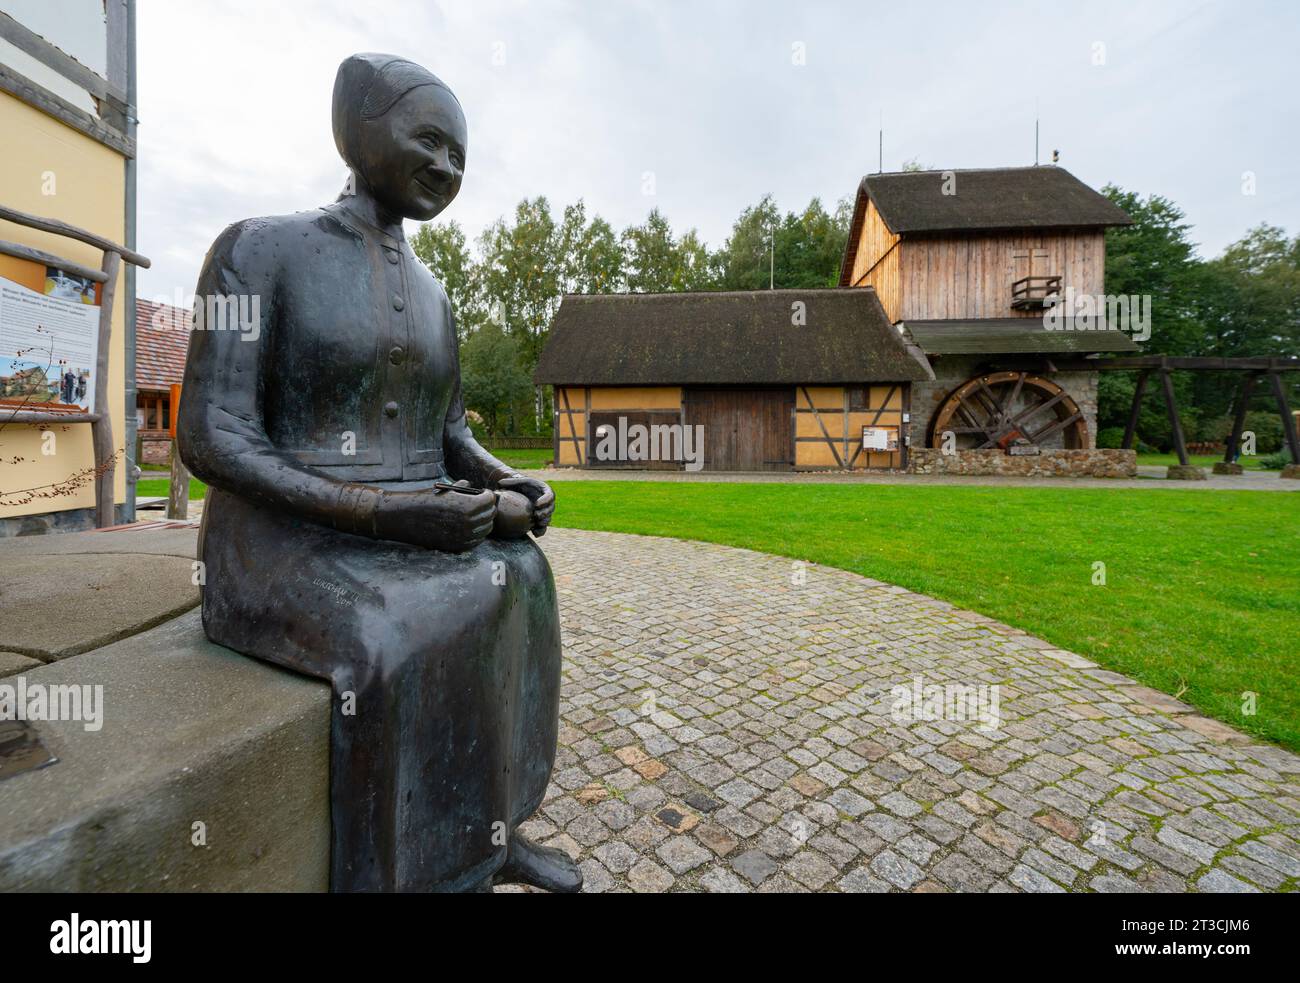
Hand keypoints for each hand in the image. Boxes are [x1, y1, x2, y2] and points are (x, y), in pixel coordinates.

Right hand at [375, 484, 495, 552]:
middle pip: (490, 515)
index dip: (488, 495)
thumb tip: (470, 486)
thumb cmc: (424, 500)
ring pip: (485, 529)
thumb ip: (461, 489)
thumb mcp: (445, 491)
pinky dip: (477, 534)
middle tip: (484, 504)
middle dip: (488, 508)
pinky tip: (471, 528)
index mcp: (466, 505)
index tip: (484, 493)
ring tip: (477, 515)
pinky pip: (476, 541)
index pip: (490, 500)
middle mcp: (468, 522)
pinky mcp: (456, 546)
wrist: (405, 518)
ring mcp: (463, 537)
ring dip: (484, 521)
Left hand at [496, 475, 554, 535]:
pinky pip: (543, 528)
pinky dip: (540, 531)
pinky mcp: (541, 521)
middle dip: (545, 513)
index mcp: (546, 491)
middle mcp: (548, 502)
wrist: (523, 494)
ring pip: (548, 519)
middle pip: (550, 509)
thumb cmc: (521, 486)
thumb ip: (510, 482)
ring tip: (536, 525)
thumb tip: (499, 483)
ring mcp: (546, 512)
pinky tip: (534, 534)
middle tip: (536, 515)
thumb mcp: (518, 482)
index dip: (545, 501)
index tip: (536, 504)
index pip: (549, 496)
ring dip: (543, 522)